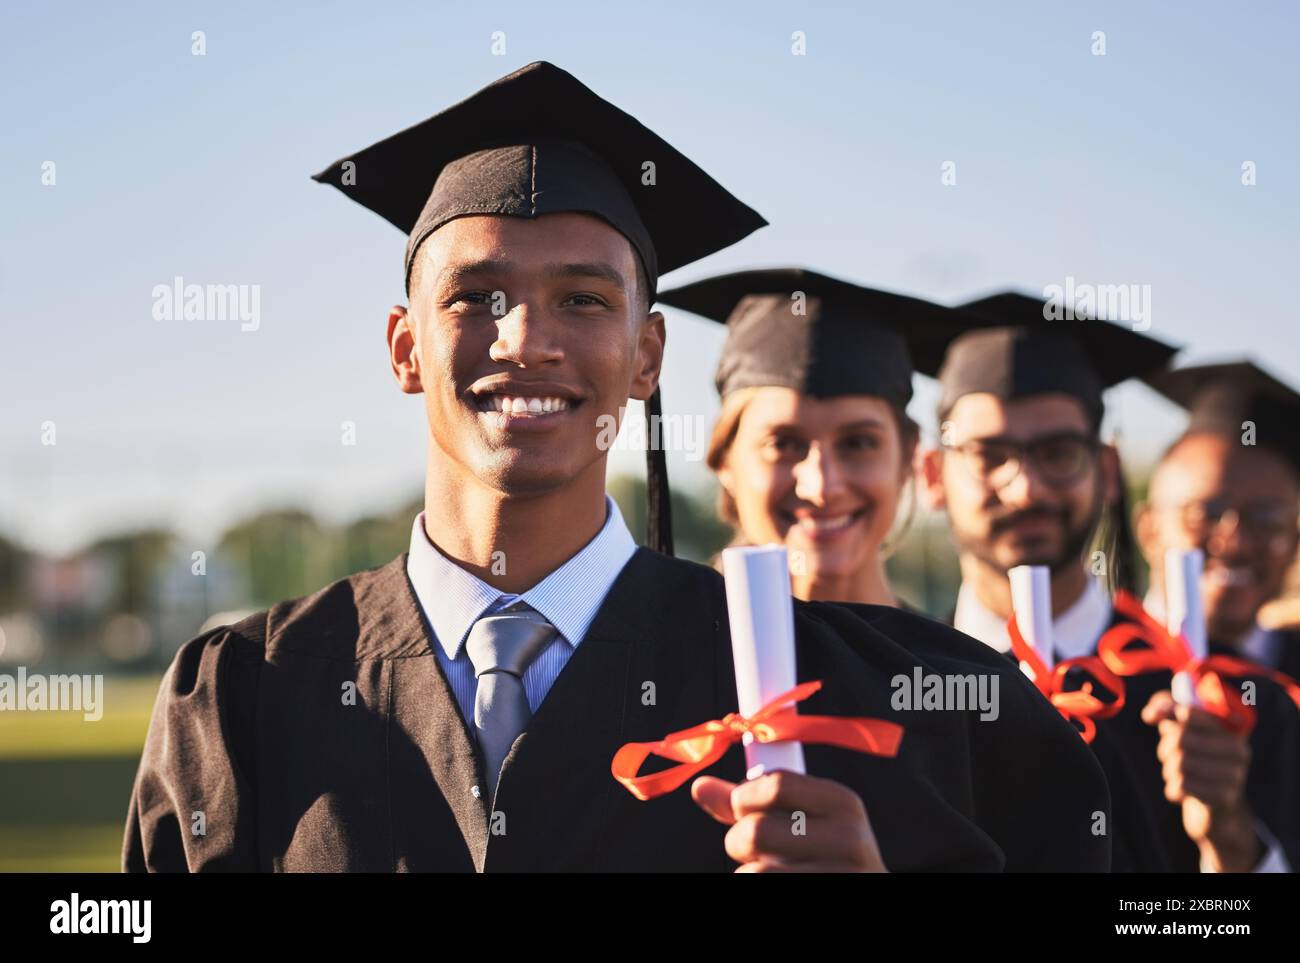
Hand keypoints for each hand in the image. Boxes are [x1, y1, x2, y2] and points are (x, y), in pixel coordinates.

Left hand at [690, 770, 886, 872]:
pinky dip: (754, 885)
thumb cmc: (822, 854)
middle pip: (757, 831)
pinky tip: (779, 884)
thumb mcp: (802, 820)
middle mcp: (847, 838)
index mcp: (842, 802)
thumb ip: (752, 804)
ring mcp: (842, 875)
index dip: (745, 797)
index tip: (744, 809)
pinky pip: (760, 889)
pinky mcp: (829, 896)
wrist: (863, 886)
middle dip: (740, 841)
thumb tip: (699, 786)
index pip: (776, 784)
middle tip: (755, 850)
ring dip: (749, 873)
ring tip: (772, 870)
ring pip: (754, 873)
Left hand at [1142, 690, 1263, 871]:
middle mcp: (1239, 750)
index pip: (1189, 712)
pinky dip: (1173, 788)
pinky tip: (1182, 790)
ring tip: (1176, 773)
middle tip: (1167, 753)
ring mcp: (1234, 776)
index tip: (1157, 719)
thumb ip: (1166, 709)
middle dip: (1165, 746)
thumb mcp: (1184, 728)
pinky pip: (1181, 786)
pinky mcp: (1224, 798)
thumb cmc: (1197, 758)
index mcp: (1231, 729)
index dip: (1168, 713)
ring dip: (1169, 769)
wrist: (1217, 806)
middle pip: (1180, 738)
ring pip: (1179, 764)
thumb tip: (1150, 713)